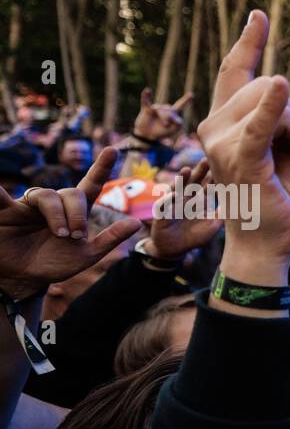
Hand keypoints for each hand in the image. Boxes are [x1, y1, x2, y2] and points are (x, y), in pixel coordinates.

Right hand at [0, 148, 140, 297]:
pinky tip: (2, 192)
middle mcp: (53, 204)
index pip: (90, 186)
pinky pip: (1, 195)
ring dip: (57, 214)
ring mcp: (29, 205)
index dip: (101, 168)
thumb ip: (109, 239)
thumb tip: (136, 223)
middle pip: (70, 194)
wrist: (24, 279)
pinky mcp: (5, 210)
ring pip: (46, 195)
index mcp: (73, 212)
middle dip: (78, 214)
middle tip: (75, 236)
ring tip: (61, 235)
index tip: (113, 150)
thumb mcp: (86, 255)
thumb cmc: (53, 264)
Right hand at [132, 88, 193, 141]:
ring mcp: (156, 108)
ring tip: (163, 123)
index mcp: (173, 113)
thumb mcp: (174, 129)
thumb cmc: (162, 132)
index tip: (191, 95)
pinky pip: (146, 100)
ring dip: (162, 116)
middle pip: (169, 109)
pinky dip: (146, 95)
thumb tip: (170, 115)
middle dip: (169, 117)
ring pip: (160, 109)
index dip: (185, 100)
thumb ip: (177, 123)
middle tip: (166, 125)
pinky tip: (148, 90)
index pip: (180, 105)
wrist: (148, 135)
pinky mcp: (146, 108)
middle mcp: (164, 108)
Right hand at [147, 160, 221, 260]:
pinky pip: (164, 205)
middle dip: (199, 171)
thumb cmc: (194, 236)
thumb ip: (222, 215)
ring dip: (181, 179)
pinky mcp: (162, 213)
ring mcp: (173, 204)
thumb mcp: (212, 226)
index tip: (223, 167)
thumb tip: (240, 206)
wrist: (175, 249)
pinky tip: (173, 195)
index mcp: (198, 200)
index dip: (214, 178)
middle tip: (206, 160)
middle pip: (193, 182)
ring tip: (187, 170)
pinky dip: (168, 200)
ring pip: (177, 188)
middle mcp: (186, 198)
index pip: (207, 186)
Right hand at [196, 10, 289, 283]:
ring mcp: (223, 141)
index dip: (250, 43)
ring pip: (275, 104)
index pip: (237, 72)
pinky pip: (262, 124)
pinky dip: (273, 108)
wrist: (268, 242)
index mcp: (227, 122)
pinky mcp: (243, 158)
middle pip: (267, 87)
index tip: (259, 15)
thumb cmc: (277, 198)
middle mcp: (216, 126)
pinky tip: (280, 85)